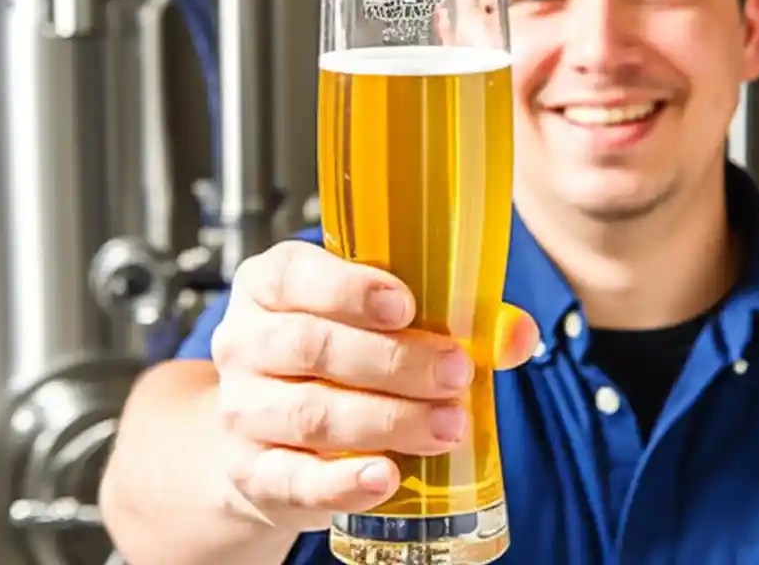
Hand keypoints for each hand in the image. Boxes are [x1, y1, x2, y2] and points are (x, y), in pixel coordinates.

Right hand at [210, 240, 539, 531]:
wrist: (272, 438)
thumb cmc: (338, 362)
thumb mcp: (378, 324)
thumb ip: (450, 319)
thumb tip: (516, 335)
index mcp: (270, 287)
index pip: (294, 276)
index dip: (348, 289)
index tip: (405, 305)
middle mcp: (245, 343)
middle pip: (313, 345)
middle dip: (394, 360)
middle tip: (455, 371)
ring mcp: (242, 411)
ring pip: (311, 413)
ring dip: (387, 419)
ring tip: (447, 425)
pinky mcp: (252, 473)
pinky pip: (295, 479)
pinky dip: (343, 481)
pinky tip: (387, 476)